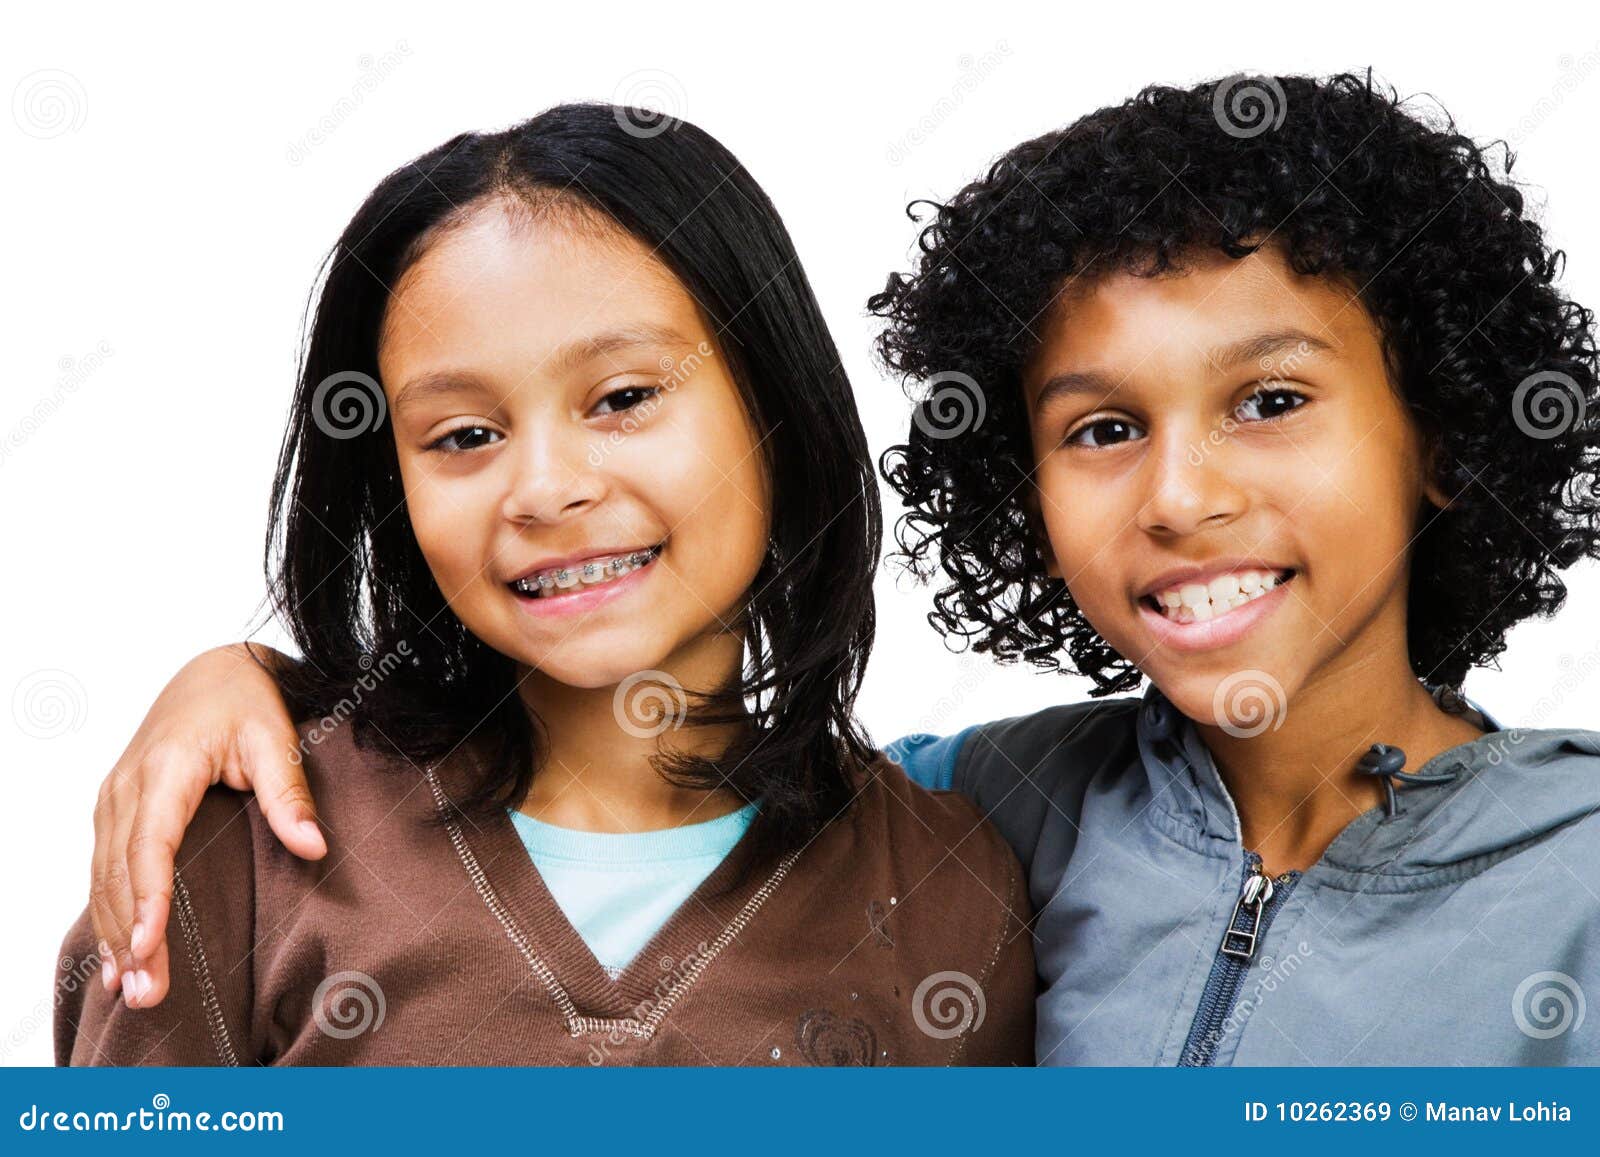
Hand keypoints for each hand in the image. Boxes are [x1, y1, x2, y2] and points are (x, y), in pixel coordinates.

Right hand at [90, 642, 323, 1007]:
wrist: (215, 668)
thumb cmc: (246, 699)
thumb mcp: (275, 737)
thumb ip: (289, 793)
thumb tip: (314, 848)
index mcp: (165, 769)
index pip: (149, 846)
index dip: (147, 900)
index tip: (149, 946)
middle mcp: (127, 786)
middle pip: (119, 874)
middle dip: (129, 937)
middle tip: (147, 993)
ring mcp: (115, 798)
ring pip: (103, 878)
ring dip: (112, 935)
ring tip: (128, 991)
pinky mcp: (116, 809)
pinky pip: (104, 868)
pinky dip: (107, 914)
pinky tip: (116, 957)